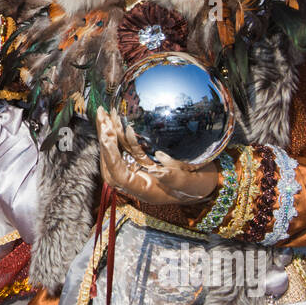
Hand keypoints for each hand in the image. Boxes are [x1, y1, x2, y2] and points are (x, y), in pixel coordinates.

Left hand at [96, 106, 218, 206]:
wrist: (202, 183)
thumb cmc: (199, 186)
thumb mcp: (195, 184)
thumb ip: (178, 179)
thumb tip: (160, 167)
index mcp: (145, 191)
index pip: (119, 177)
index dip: (111, 157)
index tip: (109, 137)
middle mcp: (135, 182)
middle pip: (110, 165)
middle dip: (104, 142)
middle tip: (103, 119)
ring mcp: (135, 170)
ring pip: (113, 154)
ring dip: (107, 134)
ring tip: (103, 113)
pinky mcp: (137, 160)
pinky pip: (121, 147)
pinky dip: (116, 132)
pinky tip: (113, 116)